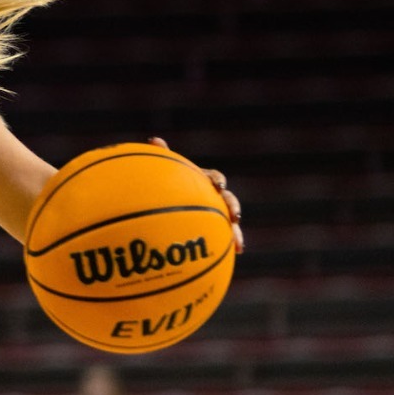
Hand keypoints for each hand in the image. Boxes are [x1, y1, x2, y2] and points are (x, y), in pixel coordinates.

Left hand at [151, 137, 243, 252]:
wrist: (159, 207)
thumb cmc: (160, 187)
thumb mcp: (160, 174)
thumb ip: (161, 158)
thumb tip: (154, 139)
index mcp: (201, 181)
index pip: (214, 177)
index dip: (218, 181)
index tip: (219, 186)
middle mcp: (211, 197)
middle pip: (228, 201)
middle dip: (233, 208)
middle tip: (235, 216)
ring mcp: (213, 215)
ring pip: (229, 224)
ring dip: (236, 232)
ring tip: (238, 245)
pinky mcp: (211, 232)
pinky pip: (221, 240)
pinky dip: (227, 247)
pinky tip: (234, 255)